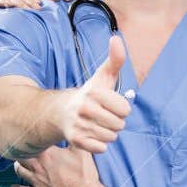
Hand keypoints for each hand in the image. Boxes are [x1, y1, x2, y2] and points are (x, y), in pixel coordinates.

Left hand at [14, 144, 105, 186]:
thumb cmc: (84, 175)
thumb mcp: (82, 152)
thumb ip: (74, 141)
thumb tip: (72, 132)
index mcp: (48, 154)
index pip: (34, 142)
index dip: (30, 138)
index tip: (29, 135)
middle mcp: (38, 166)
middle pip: (21, 156)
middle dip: (20, 152)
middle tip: (19, 150)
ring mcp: (36, 180)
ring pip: (19, 171)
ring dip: (18, 167)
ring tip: (18, 164)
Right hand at [53, 36, 131, 152]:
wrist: (61, 112)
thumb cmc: (90, 94)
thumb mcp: (103, 76)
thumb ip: (115, 59)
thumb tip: (116, 38)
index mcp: (93, 93)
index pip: (124, 110)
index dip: (121, 109)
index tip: (112, 105)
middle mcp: (84, 108)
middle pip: (119, 125)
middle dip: (115, 123)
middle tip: (104, 116)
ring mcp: (78, 124)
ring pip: (110, 137)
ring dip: (108, 133)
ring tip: (97, 124)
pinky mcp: (75, 140)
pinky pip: (100, 148)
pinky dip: (100, 144)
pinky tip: (92, 135)